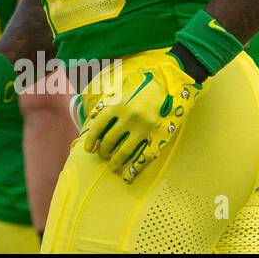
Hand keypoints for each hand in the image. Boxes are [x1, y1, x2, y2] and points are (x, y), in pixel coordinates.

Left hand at [81, 51, 201, 182]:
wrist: (170, 82)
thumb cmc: (142, 83)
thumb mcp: (120, 87)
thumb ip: (106, 102)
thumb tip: (92, 118)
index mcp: (116, 104)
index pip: (97, 127)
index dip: (90, 140)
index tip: (88, 149)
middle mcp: (127, 117)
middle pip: (109, 141)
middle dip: (103, 151)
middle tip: (102, 155)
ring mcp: (143, 128)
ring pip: (124, 151)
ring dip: (115, 161)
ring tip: (112, 166)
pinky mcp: (157, 135)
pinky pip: (144, 155)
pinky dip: (135, 168)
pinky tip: (128, 175)